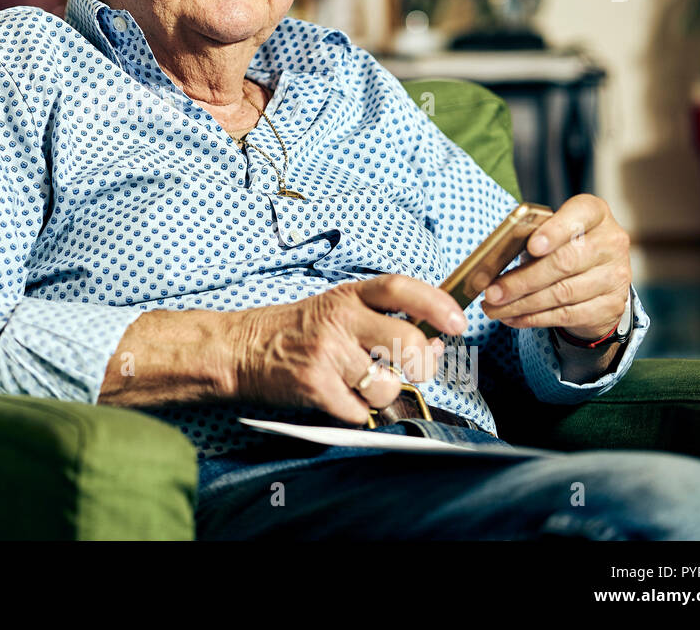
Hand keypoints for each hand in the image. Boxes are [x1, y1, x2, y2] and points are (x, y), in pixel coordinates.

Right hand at [227, 275, 466, 425]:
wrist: (240, 349)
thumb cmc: (295, 331)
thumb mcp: (335, 309)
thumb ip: (380, 319)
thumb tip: (435, 342)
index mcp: (347, 296)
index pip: (400, 289)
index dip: (436, 304)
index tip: (459, 322)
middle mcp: (339, 320)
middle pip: (406, 342)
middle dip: (423, 363)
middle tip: (416, 369)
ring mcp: (327, 354)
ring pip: (386, 385)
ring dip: (380, 394)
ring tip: (357, 384)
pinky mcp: (315, 386)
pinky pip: (359, 412)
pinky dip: (353, 412)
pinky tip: (336, 396)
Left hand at [481, 194, 631, 341]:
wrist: (600, 279)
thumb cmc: (565, 246)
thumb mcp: (551, 233)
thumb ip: (530, 236)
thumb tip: (493, 261)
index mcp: (595, 214)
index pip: (579, 215)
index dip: (554, 231)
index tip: (531, 246)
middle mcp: (611, 242)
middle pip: (564, 262)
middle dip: (522, 280)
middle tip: (492, 292)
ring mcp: (615, 276)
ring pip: (562, 293)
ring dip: (522, 303)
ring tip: (494, 308)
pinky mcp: (611, 305)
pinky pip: (567, 315)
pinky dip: (534, 318)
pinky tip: (512, 318)